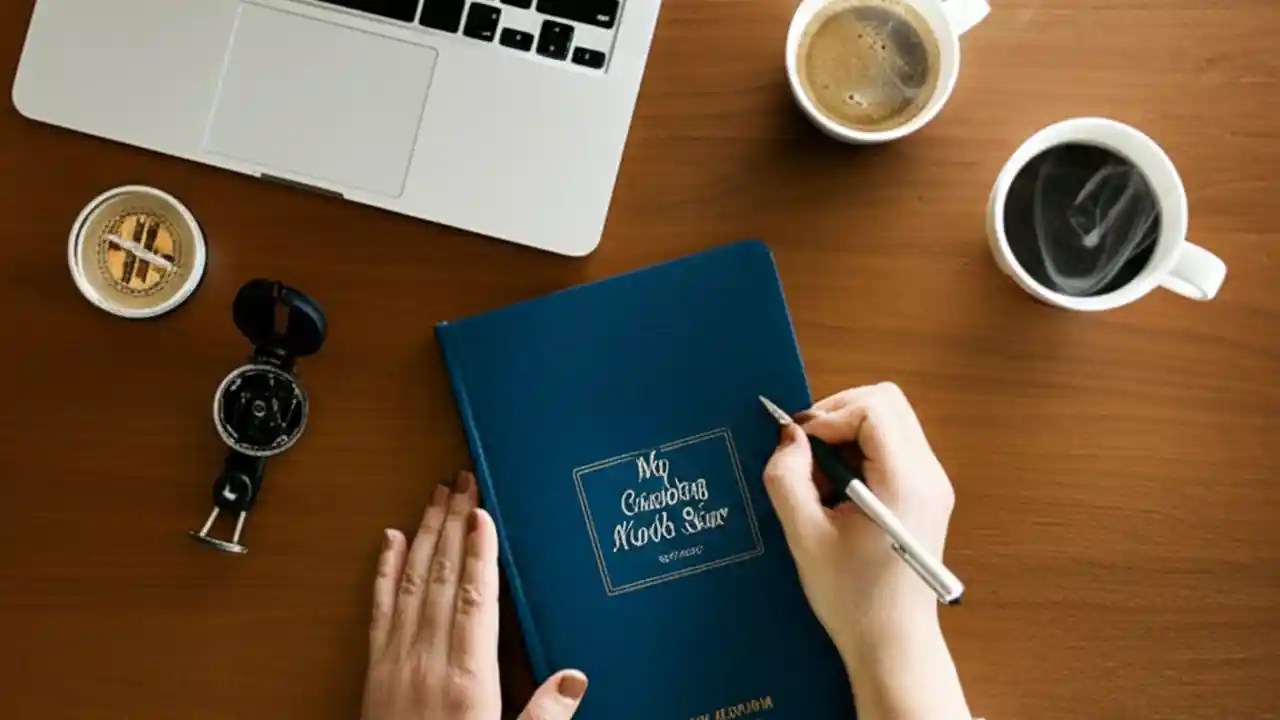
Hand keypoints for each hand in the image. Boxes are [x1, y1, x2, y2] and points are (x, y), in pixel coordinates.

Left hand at [361, 471, 588, 719]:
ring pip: (411, 583)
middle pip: (442, 577)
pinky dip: (385, 570)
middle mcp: (428, 661)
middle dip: (453, 524)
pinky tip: (391, 539)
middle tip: (462, 480)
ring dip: (424, 534)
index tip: (483, 511)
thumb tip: (575, 678)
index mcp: (468, 681)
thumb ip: (544, 718)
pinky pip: (380, 609)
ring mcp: (397, 662)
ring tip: (435, 494)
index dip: (479, 552)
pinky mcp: (375, 671)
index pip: (474, 599)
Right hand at [764, 383, 969, 719]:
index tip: (799, 445)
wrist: (892, 641)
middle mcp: (929, 474)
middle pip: (887, 402)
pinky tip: (837, 490)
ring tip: (820, 476)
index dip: (828, 414)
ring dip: (847, 433)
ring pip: (889, 420)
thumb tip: (788, 435)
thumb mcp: (805, 537)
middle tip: (806, 450)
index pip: (874, 408)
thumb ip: (788, 478)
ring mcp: (932, 482)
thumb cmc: (851, 598)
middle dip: (838, 413)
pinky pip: (892, 445)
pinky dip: (859, 451)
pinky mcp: (925, 492)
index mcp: (906, 483)